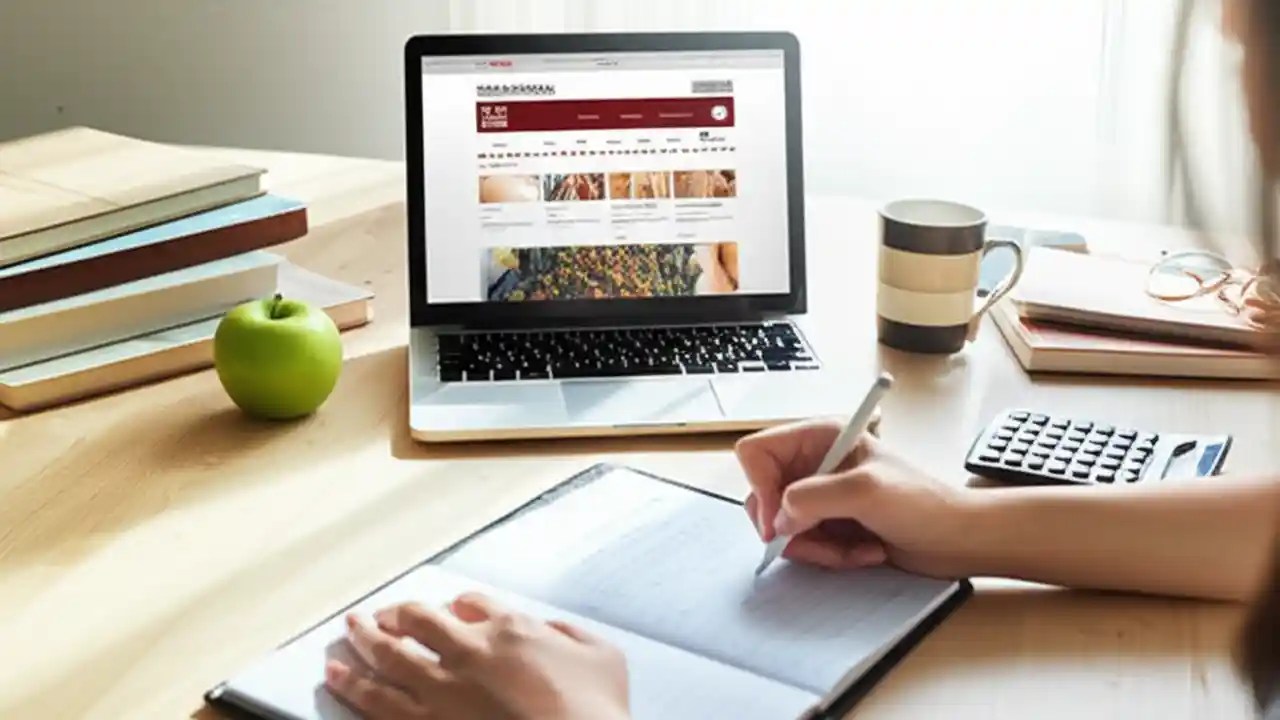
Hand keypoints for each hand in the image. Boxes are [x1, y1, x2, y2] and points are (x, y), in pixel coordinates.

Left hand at [325, 593, 630, 719]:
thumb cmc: (593, 713)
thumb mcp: (603, 657)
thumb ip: (571, 636)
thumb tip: (556, 632)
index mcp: (511, 630)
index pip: (471, 604)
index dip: (457, 606)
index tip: (450, 611)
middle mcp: (468, 653)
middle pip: (418, 621)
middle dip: (396, 615)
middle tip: (381, 614)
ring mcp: (442, 692)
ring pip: (387, 658)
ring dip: (362, 642)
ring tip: (347, 634)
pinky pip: (377, 703)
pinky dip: (351, 688)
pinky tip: (336, 679)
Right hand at [735, 418, 974, 577]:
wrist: (957, 538)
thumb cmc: (925, 503)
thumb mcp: (866, 491)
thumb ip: (813, 497)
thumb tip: (778, 518)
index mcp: (820, 436)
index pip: (756, 452)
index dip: (760, 486)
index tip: (779, 519)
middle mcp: (814, 462)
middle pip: (763, 495)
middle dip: (790, 527)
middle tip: (819, 539)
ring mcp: (820, 496)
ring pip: (782, 528)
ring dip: (816, 547)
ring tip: (854, 548)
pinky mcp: (829, 524)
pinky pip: (804, 546)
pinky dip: (830, 556)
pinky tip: (864, 551)